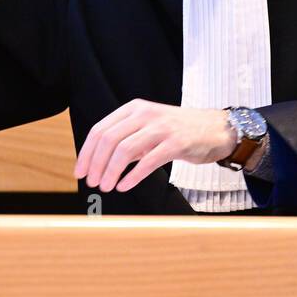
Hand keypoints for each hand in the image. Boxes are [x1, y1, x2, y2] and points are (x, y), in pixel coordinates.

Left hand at [74, 99, 235, 193]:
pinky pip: (148, 161)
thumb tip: (98, 162)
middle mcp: (145, 115)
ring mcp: (161, 128)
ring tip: (107, 187)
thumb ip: (126, 139)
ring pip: (125, 150)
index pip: (100, 130)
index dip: (87, 153)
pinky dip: (132, 176)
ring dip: (111, 172)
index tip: (80, 172)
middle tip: (93, 182)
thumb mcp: (148, 127)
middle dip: (96, 164)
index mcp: (134, 109)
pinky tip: (125, 186)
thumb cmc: (179, 131)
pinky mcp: (176, 143)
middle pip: (109, 140)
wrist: (216, 129)